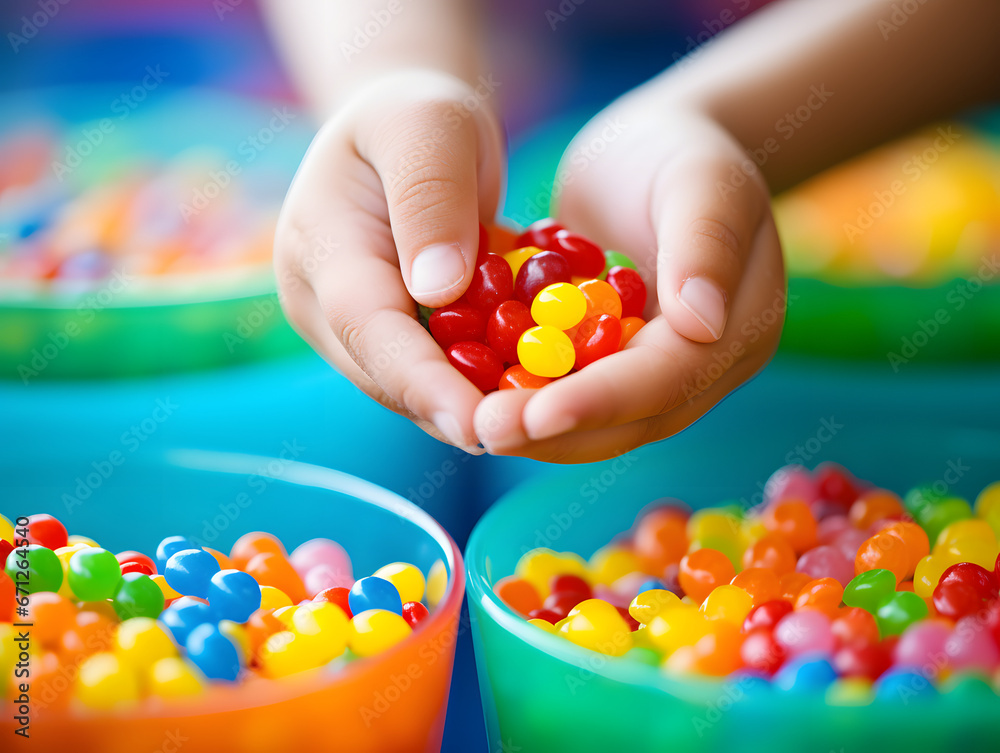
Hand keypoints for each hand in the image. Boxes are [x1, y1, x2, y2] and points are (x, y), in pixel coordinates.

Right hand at [274, 70, 504, 451]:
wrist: (399, 129)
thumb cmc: (414, 116)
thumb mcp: (428, 125)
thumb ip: (431, 198)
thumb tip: (437, 291)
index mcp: (321, 248)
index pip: (371, 329)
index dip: (423, 383)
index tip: (477, 424)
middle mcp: (320, 302)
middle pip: (388, 376)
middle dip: (457, 411)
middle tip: (533, 432)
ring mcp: (346, 327)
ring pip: (409, 387)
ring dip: (472, 405)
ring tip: (539, 417)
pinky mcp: (382, 338)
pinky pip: (429, 373)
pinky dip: (477, 383)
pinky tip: (527, 388)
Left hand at [474, 97, 785, 461]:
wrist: (653, 153)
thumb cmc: (681, 151)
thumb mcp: (702, 177)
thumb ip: (705, 242)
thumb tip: (702, 325)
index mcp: (739, 327)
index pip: (668, 379)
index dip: (601, 402)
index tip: (535, 416)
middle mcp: (703, 366)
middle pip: (631, 420)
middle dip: (557, 431)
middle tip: (486, 431)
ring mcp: (657, 372)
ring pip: (599, 423)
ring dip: (535, 430)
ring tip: (473, 425)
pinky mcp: (613, 365)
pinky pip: (571, 394)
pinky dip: (526, 400)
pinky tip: (475, 398)